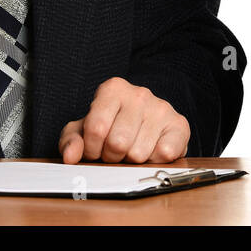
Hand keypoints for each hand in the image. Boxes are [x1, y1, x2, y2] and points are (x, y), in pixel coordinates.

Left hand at [58, 77, 189, 163]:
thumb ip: (71, 140)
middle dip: (112, 156)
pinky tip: (150, 150)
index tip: (95, 149)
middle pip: (118, 143)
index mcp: (113, 89)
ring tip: (132, 149)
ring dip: (132, 161)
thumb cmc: (112, 126)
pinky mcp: (180, 125)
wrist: (147, 122)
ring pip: (139, 153)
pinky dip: (154, 160)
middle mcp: (139, 94)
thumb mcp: (84, 129)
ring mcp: (161, 108)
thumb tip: (71, 156)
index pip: (96, 128)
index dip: (92, 148)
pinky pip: (163, 154)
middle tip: (115, 152)